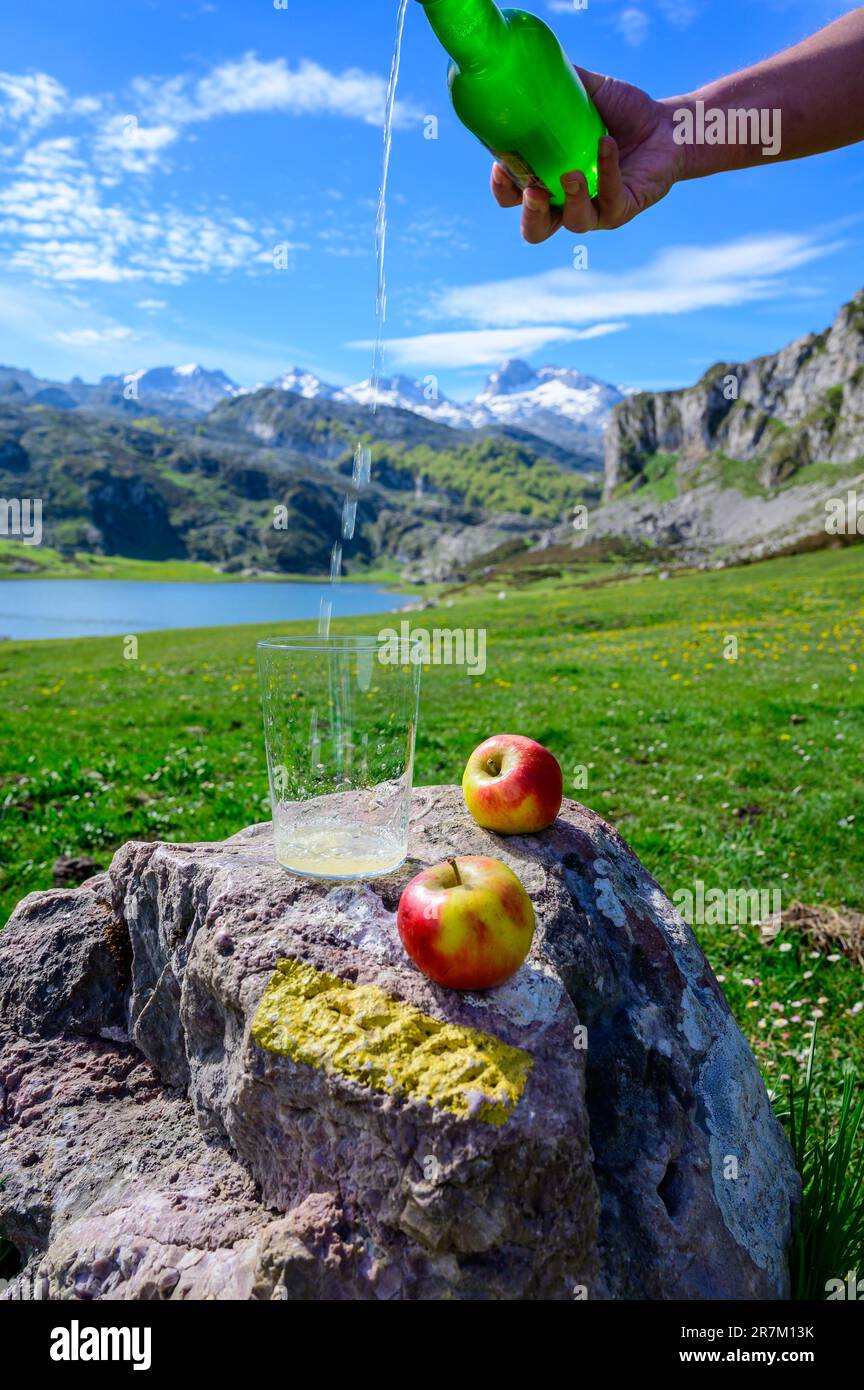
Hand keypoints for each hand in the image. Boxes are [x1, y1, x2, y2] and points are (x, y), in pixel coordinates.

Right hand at [491, 68, 685, 242]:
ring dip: (569, 200)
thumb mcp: (589, 92)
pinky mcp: (623, 209)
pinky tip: (606, 144)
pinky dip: (607, 171)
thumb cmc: (624, 113)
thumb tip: (531, 60)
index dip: (503, 189)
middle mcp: (567, 202)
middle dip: (530, 215)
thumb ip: (561, 83)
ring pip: (573, 224)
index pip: (513, 198)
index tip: (500, 166)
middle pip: (535, 230)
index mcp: (548, 180)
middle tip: (532, 191)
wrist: (667, 125)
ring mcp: (596, 210)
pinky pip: (610, 198)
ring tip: (571, 173)